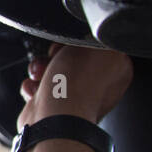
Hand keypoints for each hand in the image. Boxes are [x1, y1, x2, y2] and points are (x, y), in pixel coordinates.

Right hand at [17, 43, 133, 127]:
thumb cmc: (78, 83)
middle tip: (54, 57)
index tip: (71, 43)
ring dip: (41, 69)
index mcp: (117, 70)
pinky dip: (34, 87)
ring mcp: (76, 98)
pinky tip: (36, 90)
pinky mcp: (55, 109)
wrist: (55, 117)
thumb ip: (98, 34)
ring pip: (53, 71)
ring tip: (41, 74)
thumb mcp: (96, 43)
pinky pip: (40, 88)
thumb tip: (91, 36)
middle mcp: (99, 86)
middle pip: (71, 56)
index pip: (96, 44)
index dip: (79, 39)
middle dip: (55, 54)